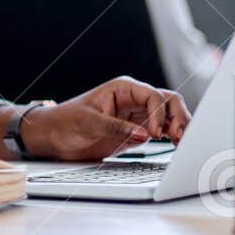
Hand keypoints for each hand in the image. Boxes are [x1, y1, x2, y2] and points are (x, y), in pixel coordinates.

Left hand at [23, 76, 189, 160]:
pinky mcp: (137, 132)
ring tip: (181, 142)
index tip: (156, 133)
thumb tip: (145, 135)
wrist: (53, 137)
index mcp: (123, 89)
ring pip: (169, 116)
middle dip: (178, 117)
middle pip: (168, 102)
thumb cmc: (65, 122)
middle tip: (179, 137)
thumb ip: (117, 128)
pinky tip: (175, 145)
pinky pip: (161, 131)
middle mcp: (134, 100)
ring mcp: (138, 116)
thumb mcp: (89, 123)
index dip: (159, 113)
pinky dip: (171, 137)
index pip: (152, 96)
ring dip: (178, 127)